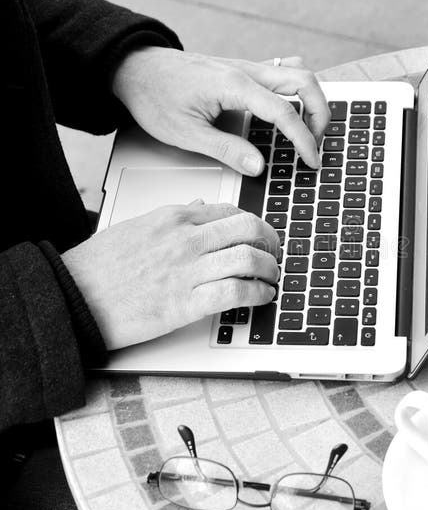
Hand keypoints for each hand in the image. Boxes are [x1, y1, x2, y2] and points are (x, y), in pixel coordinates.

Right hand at [62, 202, 279, 349]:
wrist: (71, 295)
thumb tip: (200, 205)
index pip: (229, 210)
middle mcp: (184, 239)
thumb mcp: (137, 226)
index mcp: (173, 217)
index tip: (261, 237)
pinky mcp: (184, 303)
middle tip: (275, 255)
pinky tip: (262, 298)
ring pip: (248, 258)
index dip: (254, 224)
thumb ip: (174, 217)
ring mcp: (185, 270)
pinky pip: (236, 293)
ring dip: (270, 270)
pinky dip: (258, 295)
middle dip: (271, 242)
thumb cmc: (98, 265)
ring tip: (272, 279)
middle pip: (247, 228)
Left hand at [111, 48, 329, 174]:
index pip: (284, 112)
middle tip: (317, 144)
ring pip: (298, 73)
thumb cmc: (154, 96)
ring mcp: (246, 66)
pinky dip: (296, 89)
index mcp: (234, 85)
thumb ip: (226, 150)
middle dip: (321, 114)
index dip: (304, 139)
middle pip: (304, 82)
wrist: (134, 68)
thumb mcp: (185, 133)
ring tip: (309, 131)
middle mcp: (246, 70)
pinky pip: (282, 71)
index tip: (312, 160)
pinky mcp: (242, 69)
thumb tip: (259, 166)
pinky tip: (293, 108)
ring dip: (312, 100)